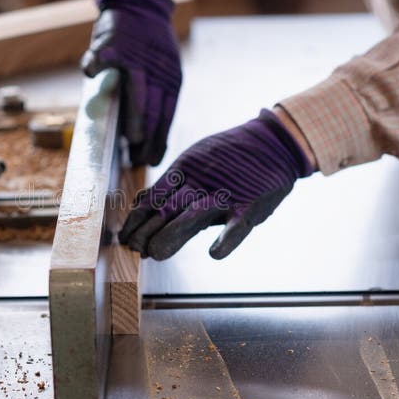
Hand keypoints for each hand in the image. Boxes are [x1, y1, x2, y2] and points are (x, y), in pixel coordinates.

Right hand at [81, 0, 181, 165]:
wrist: (139, 3)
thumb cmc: (148, 44)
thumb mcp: (162, 68)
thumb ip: (155, 98)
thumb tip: (145, 139)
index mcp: (171, 77)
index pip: (167, 115)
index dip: (159, 140)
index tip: (152, 160)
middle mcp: (156, 68)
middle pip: (155, 109)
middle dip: (148, 138)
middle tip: (140, 159)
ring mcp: (133, 58)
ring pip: (136, 94)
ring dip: (135, 120)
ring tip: (133, 142)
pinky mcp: (110, 48)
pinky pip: (100, 72)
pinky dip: (95, 87)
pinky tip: (94, 106)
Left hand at [119, 108, 314, 259]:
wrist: (274, 144)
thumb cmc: (230, 161)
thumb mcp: (197, 166)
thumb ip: (172, 187)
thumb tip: (139, 207)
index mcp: (184, 174)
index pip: (152, 199)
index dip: (136, 219)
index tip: (124, 238)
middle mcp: (200, 184)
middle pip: (167, 209)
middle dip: (147, 230)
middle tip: (134, 249)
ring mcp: (225, 195)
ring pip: (194, 216)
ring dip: (173, 234)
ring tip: (156, 252)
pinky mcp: (250, 207)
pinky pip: (236, 226)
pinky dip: (226, 240)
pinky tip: (215, 253)